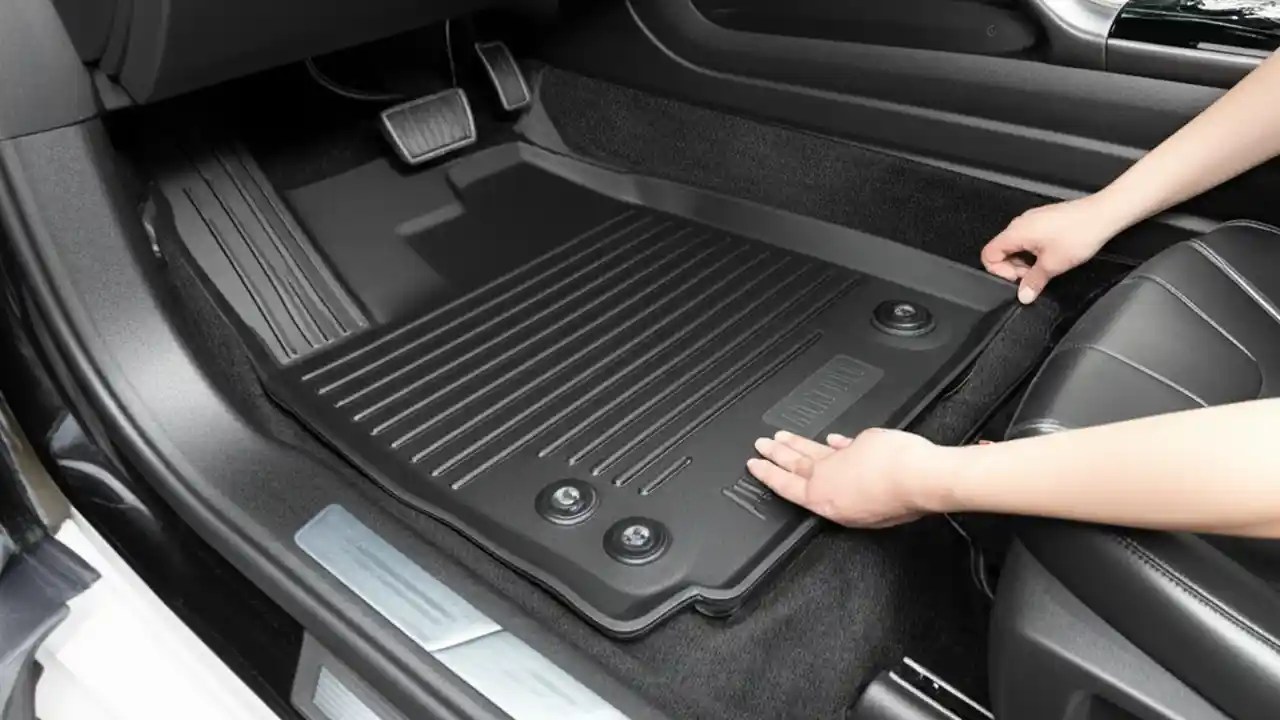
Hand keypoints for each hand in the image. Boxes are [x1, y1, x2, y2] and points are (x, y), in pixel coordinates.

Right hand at [746, 429, 947, 527]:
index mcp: (824, 499)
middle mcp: (828, 476)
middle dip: (775, 452)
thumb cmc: (896, 503)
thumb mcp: (865, 519)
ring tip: (780, 435)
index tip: (755, 463)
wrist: (916, 476)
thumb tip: (840, 490)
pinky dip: (834, 441)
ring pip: (811, 448)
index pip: (787, 485)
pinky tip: (829, 438)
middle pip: (793, 462)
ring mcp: (843, 456)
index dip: (768, 474)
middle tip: (760, 443)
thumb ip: (846, 503)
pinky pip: (843, 442)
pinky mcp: (862, 441)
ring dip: (794, 442)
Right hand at [982, 194, 1128, 303]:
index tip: (1019, 278)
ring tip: (1047, 265)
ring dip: (1026, 260)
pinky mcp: (1044, 219)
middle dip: (1015, 267)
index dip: (1000, 271)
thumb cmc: (1080, 233)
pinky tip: (1053, 254)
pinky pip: (1029, 238)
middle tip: (1035, 275)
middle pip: (1002, 250)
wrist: (1103, 214)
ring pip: (1016, 245)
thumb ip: (1033, 282)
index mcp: (1016, 232)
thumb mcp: (1053, 265)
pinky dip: (1035, 250)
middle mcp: (1020, 223)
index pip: (989, 254)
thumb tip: (1023, 295)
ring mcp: (1032, 219)